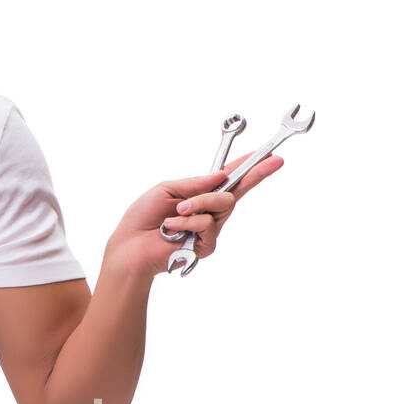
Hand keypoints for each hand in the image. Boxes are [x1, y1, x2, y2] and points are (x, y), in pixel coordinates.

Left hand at [105, 151, 284, 278]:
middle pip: (237, 191)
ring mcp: (210, 229)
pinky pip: (207, 225)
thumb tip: (221, 175)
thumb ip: (194, 183)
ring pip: (224, 205)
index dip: (249, 167)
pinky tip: (171, 229)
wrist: (129, 247)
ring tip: (177, 211)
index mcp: (198, 194)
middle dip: (254, 174)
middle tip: (275, 161)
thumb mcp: (166, 189)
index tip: (270, 156)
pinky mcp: (207, 245)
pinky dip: (187, 222)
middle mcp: (208, 211)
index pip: (229, 179)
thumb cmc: (142, 218)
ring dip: (199, 203)